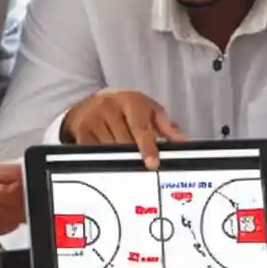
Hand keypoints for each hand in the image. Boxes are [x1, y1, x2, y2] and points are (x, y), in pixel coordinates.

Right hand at [62, 89, 186, 168]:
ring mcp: (93, 119)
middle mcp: (109, 107)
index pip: (140, 128)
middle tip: (141, 166)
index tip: (152, 163)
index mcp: (130, 101)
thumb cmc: (126, 108)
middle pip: (125, 143)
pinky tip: (109, 159)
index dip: (147, 147)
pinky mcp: (81, 131)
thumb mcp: (148, 111)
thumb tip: (185, 142)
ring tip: (124, 158)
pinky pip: (94, 152)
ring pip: (110, 150)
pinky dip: (104, 159)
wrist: (92, 102)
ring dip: (119, 159)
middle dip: (134, 156)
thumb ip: (166, 127)